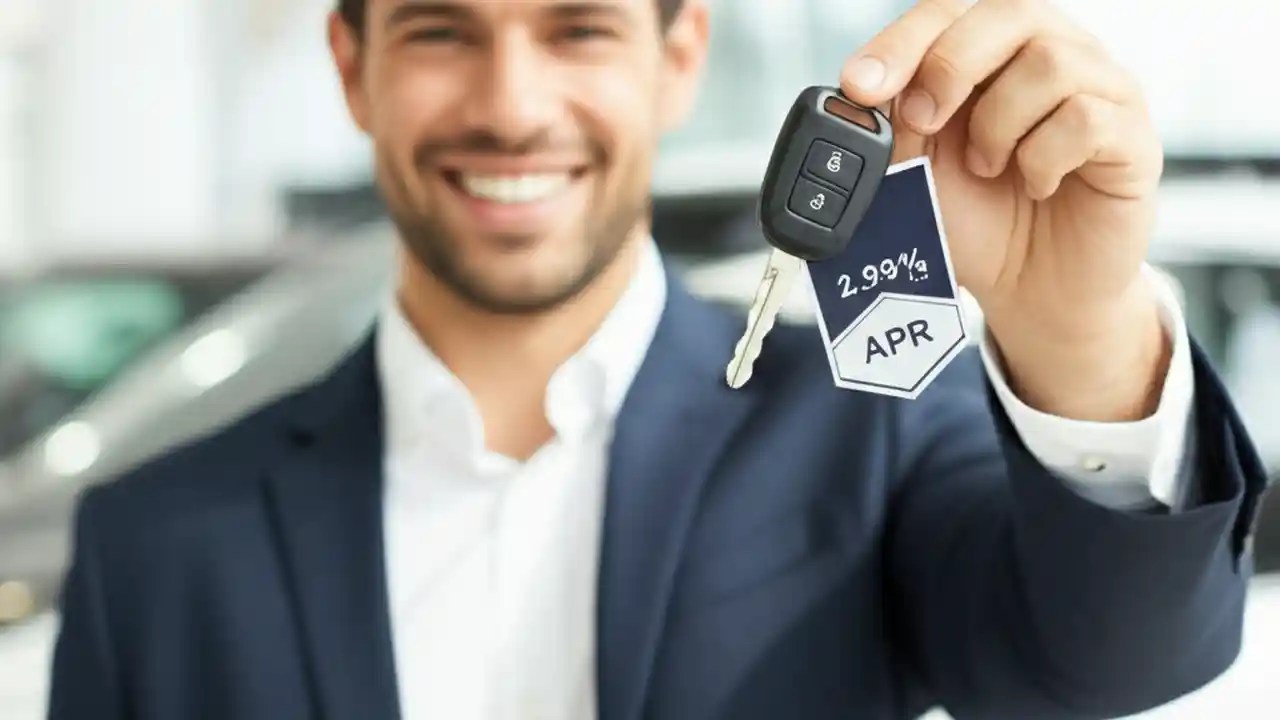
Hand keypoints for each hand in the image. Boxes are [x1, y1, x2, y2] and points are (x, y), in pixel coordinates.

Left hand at [840, 0, 1169, 420]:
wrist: (1031, 290)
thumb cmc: (979, 220)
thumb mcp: (916, 171)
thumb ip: (894, 126)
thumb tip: (866, 94)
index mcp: (990, 53)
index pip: (947, 13)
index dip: (900, 42)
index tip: (860, 87)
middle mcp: (1050, 53)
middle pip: (1008, 13)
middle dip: (949, 68)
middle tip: (923, 122)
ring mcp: (1099, 89)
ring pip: (1050, 63)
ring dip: (999, 124)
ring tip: (988, 168)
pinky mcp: (1131, 135)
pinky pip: (1087, 118)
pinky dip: (1043, 157)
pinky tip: (1035, 184)